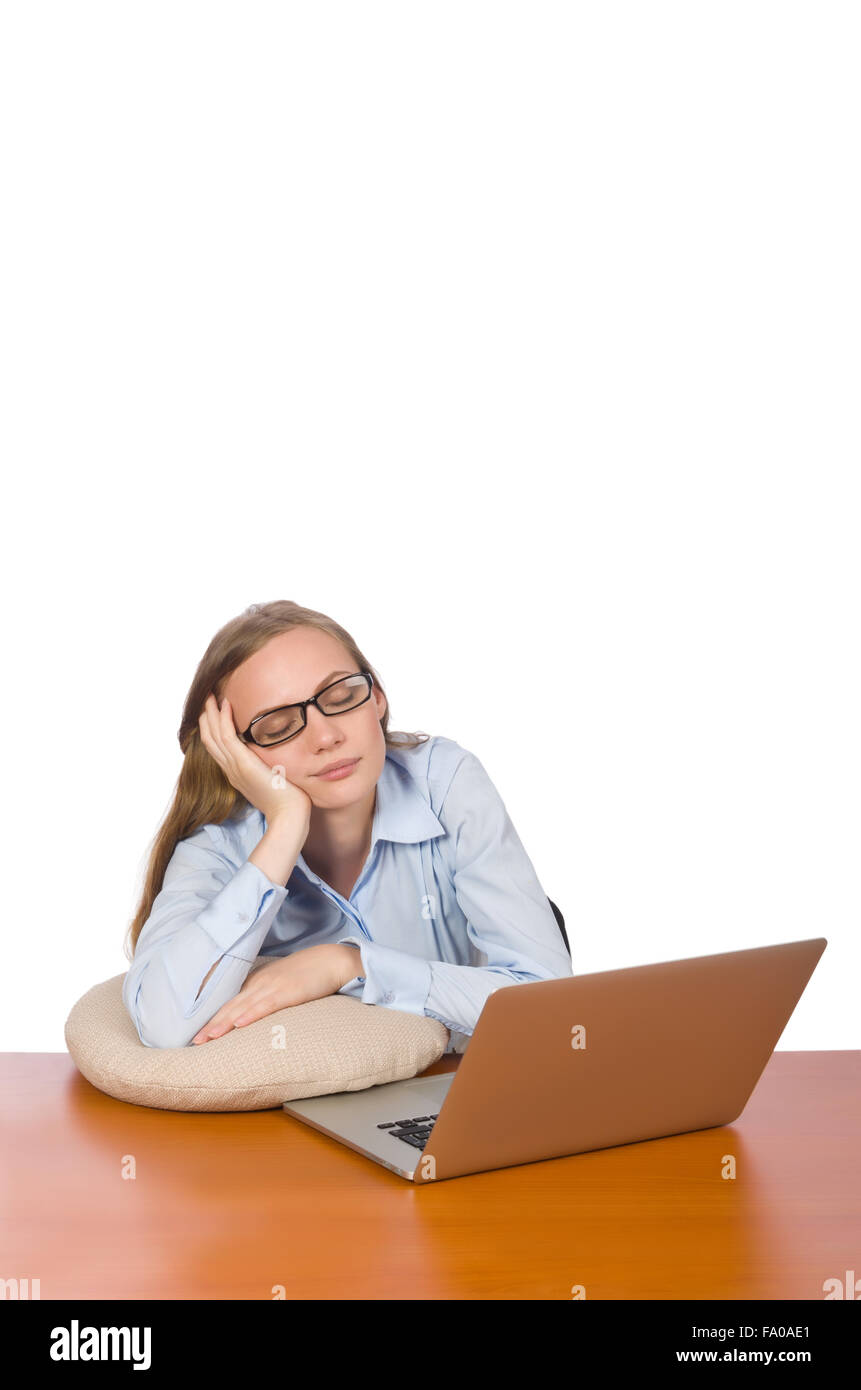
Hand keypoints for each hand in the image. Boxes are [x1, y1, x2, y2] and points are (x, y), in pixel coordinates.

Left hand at [190, 944, 361, 1042]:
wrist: (332, 959)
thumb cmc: (308, 972)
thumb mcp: (281, 982)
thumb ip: (266, 994)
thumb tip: (252, 1012)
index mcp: (257, 982)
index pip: (230, 1003)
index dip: (213, 1018)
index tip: (198, 1034)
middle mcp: (260, 983)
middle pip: (230, 1006)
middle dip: (211, 1025)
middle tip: (193, 1042)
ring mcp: (273, 987)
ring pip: (243, 1007)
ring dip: (224, 1023)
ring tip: (208, 1038)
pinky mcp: (288, 992)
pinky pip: (266, 1005)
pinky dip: (251, 1014)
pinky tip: (240, 1024)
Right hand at [198, 692, 312, 829]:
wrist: (290, 815)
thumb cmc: (289, 800)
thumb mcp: (275, 779)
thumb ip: (270, 766)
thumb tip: (277, 756)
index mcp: (236, 774)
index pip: (217, 748)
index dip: (212, 729)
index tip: (214, 711)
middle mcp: (231, 770)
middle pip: (209, 739)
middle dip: (206, 718)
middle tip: (206, 698)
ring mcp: (234, 767)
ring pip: (213, 736)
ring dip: (210, 714)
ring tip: (211, 695)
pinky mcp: (243, 764)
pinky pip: (227, 737)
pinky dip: (223, 719)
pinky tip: (225, 704)